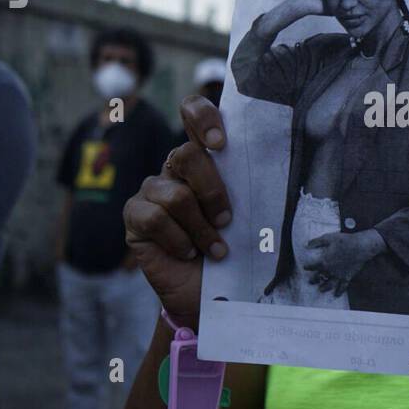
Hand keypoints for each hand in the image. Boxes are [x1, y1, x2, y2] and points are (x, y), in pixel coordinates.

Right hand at [122, 95, 232, 321]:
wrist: (210, 295)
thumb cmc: (234, 250)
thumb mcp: (246, 215)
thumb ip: (246, 186)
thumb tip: (273, 163)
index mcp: (205, 159)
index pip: (193, 113)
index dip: (203, 117)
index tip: (221, 143)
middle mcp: (175, 169)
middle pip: (188, 154)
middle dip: (213, 191)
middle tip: (226, 220)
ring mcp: (152, 191)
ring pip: (176, 196)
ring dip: (200, 228)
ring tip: (213, 250)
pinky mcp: (135, 216)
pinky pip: (155, 219)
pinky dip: (178, 241)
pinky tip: (187, 254)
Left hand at [303, 229, 384, 296]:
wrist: (360, 247)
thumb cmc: (344, 241)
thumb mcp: (328, 238)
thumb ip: (317, 242)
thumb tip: (307, 245)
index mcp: (324, 261)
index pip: (313, 266)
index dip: (308, 267)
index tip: (305, 267)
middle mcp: (330, 270)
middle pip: (319, 277)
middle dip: (314, 279)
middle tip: (311, 282)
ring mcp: (339, 275)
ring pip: (329, 284)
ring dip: (324, 288)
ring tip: (321, 289)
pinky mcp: (347, 277)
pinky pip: (343, 286)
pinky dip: (339, 291)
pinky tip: (337, 294)